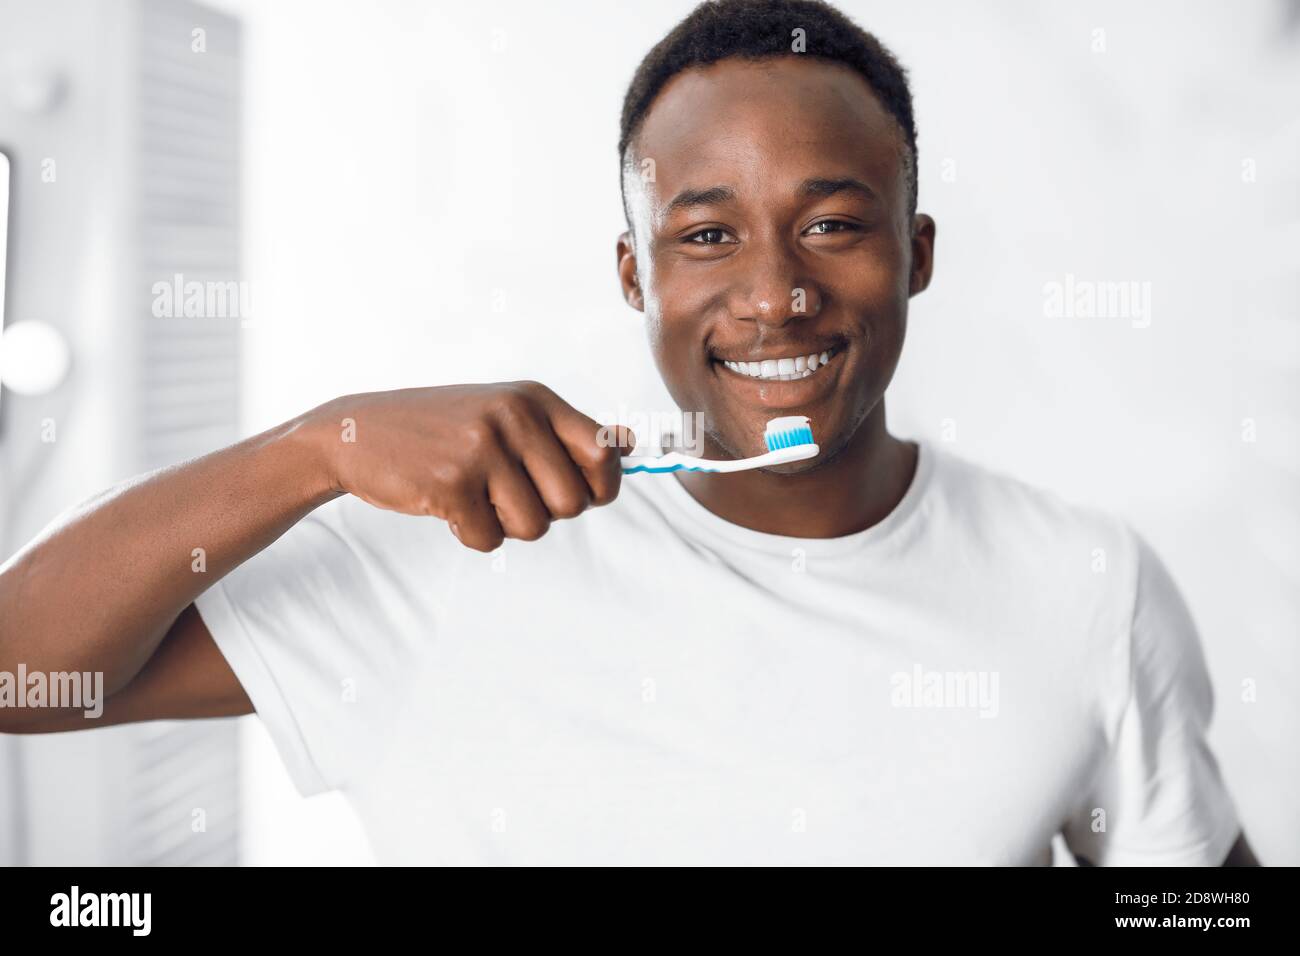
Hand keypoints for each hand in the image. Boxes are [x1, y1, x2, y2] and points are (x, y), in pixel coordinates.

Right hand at [309, 382, 635, 550]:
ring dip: (506, 525)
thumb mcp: (507, 413)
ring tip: (476, 496)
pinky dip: (472, 536)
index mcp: (536, 399)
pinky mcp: (451, 483)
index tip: (576, 493)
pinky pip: (490, 540)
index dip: (600, 487)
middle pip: (574, 503)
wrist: (357, 433)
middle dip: (546, 513)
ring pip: (534, 526)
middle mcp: (515, 416)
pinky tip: (449, 506)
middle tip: (509, 495)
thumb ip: (566, 432)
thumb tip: (630, 445)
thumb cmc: (443, 430)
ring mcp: (482, 448)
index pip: (605, 453)